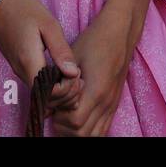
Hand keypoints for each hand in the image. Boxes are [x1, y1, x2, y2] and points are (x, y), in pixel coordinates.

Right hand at [0, 0, 82, 113]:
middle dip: (65, 93)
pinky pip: (36, 83)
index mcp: (29, 62)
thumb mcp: (49, 25)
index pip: (49, 93)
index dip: (66, 89)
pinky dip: (51, 83)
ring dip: (59, 89)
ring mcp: (18, 70)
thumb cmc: (24, 10)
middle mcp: (21, 71)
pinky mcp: (19, 66)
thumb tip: (73, 73)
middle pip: (44, 97)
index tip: (77, 73)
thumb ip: (61, 50)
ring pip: (40, 92)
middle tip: (78, 76)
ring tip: (73, 73)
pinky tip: (62, 71)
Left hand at [53, 7, 133, 136]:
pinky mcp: (115, 103)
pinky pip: (103, 129)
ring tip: (66, 117)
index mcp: (96, 90)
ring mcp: (113, 104)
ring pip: (94, 135)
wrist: (120, 32)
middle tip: (57, 112)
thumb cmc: (94, 42)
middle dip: (65, 128)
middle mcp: (107, 101)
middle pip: (83, 133)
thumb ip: (59, 82)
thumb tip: (45, 104)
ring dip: (77, 132)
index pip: (75, 121)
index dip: (60, 118)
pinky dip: (90, 131)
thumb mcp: (72, 58)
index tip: (54, 106)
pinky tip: (80, 121)